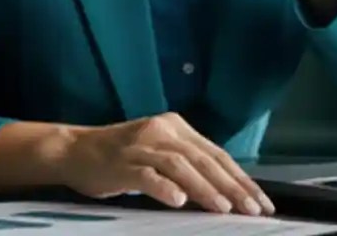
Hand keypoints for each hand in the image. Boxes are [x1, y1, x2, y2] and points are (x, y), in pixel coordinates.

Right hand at [58, 112, 273, 214]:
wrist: (74, 150)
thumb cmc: (121, 158)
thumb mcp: (159, 153)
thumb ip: (188, 166)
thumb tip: (226, 192)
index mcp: (177, 127)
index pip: (217, 154)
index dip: (241, 178)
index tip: (261, 201)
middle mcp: (163, 131)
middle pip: (204, 159)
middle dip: (232, 186)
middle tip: (253, 209)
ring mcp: (141, 146)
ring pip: (181, 165)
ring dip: (205, 188)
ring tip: (224, 208)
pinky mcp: (121, 163)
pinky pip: (147, 175)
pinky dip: (165, 188)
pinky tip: (179, 202)